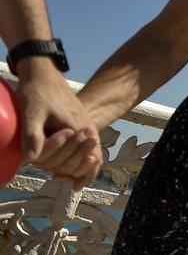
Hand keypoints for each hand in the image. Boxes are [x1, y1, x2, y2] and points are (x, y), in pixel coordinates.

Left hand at [16, 62, 100, 190]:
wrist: (43, 73)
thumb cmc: (38, 91)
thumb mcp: (32, 112)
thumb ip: (33, 136)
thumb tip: (31, 160)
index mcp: (81, 128)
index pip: (88, 160)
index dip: (78, 174)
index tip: (63, 181)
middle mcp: (88, 129)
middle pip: (86, 160)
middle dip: (72, 170)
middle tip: (59, 178)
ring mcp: (85, 126)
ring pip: (87, 155)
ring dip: (75, 166)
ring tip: (62, 176)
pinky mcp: (78, 124)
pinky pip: (83, 147)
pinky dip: (76, 158)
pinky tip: (64, 165)